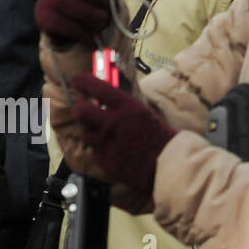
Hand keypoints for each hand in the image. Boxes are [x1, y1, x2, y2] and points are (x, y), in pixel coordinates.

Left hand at [70, 72, 175, 200]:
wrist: (171, 168)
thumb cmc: (161, 139)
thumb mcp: (144, 115)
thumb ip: (122, 108)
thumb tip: (102, 101)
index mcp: (128, 107)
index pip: (98, 88)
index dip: (84, 81)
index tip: (77, 80)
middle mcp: (114, 123)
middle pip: (80, 111)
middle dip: (79, 109)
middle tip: (83, 111)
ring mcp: (107, 143)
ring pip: (86, 134)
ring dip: (93, 134)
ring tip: (108, 138)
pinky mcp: (106, 162)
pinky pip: (95, 152)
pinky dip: (102, 152)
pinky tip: (116, 153)